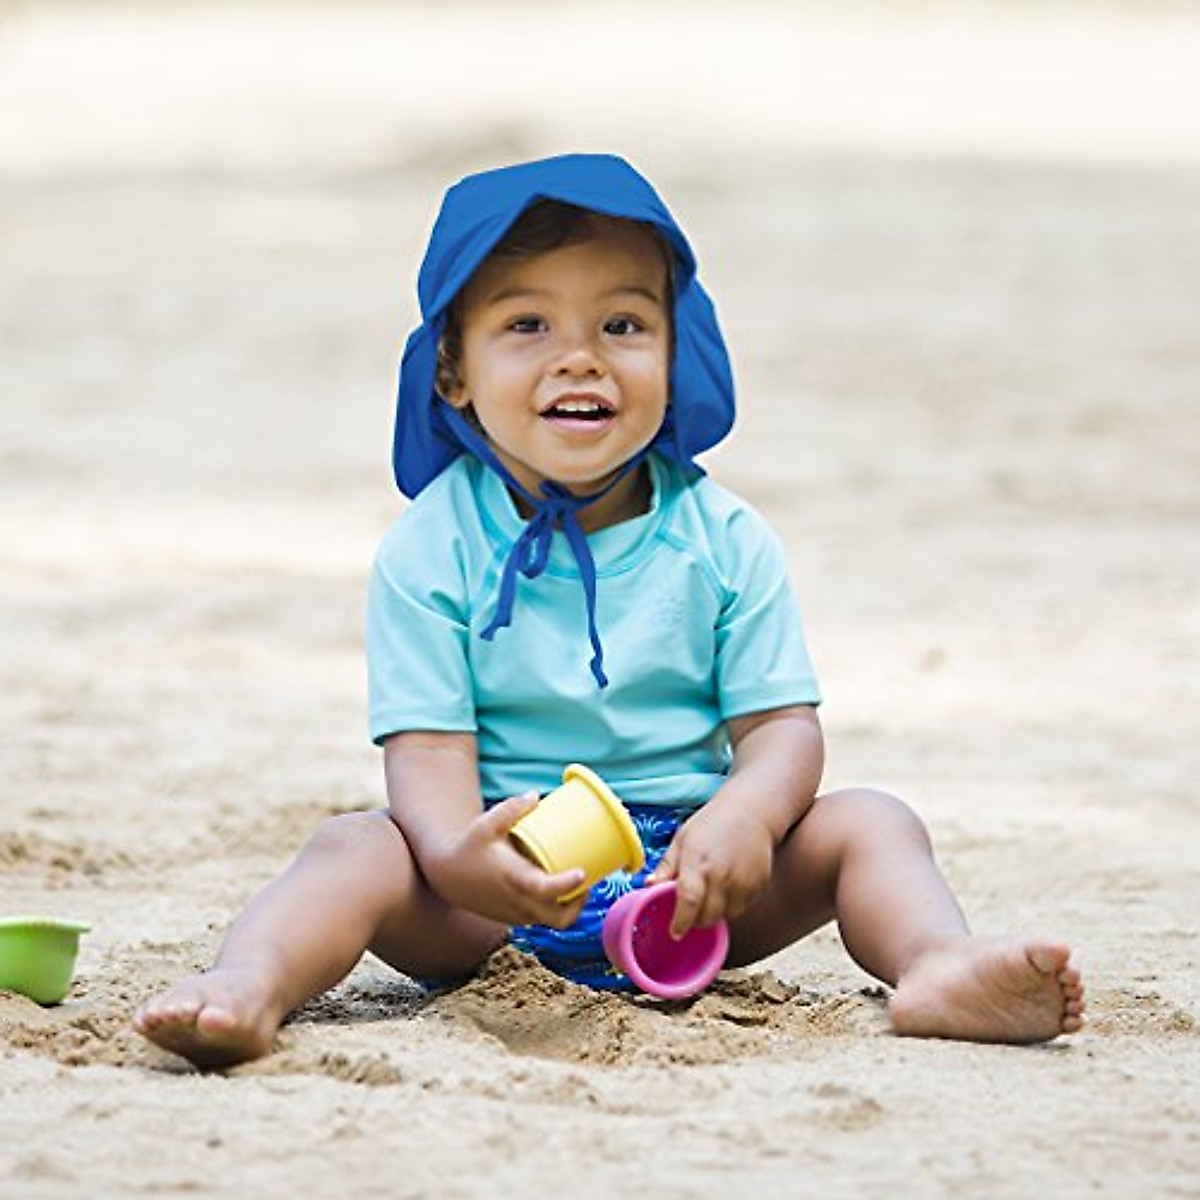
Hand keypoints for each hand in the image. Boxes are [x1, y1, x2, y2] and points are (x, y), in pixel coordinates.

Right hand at [424, 792, 588, 929]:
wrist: (446, 876)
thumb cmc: (469, 847)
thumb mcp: (487, 823)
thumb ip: (512, 808)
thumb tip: (537, 796)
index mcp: (514, 880)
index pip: (546, 890)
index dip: (567, 885)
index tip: (583, 873)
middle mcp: (517, 902)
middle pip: (560, 917)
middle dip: (579, 903)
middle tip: (585, 880)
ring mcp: (516, 914)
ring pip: (553, 921)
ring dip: (569, 907)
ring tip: (577, 884)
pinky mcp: (514, 918)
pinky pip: (541, 919)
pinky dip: (554, 909)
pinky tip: (558, 891)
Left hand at [647, 803, 775, 938]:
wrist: (750, 812)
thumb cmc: (712, 824)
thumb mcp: (682, 840)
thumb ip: (667, 866)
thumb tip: (649, 886)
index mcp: (698, 862)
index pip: (689, 901)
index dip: (680, 922)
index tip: (675, 933)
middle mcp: (721, 874)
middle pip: (707, 917)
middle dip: (696, 921)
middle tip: (690, 912)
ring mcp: (742, 881)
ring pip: (726, 916)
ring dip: (715, 913)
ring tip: (710, 894)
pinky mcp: (758, 885)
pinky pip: (742, 908)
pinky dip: (732, 906)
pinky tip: (727, 887)